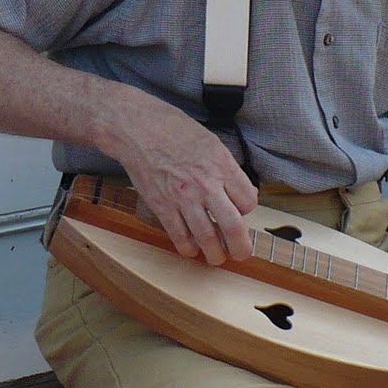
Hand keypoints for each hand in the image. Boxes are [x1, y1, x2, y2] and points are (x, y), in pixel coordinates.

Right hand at [104, 90, 257, 265]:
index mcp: (222, 165)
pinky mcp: (162, 206)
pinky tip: (191, 248)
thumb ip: (227, 169)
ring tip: (216, 258)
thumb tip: (238, 191)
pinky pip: (179, 236)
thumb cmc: (175, 130)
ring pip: (206, 238)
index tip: (240, 210)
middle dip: (240, 247)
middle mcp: (205, 184)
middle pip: (233, 226)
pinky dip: (187, 248)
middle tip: (241, 253)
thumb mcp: (212, 142)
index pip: (248, 201)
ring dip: (214, 254)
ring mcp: (183, 197)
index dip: (247, 209)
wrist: (139, 129)